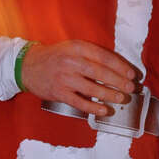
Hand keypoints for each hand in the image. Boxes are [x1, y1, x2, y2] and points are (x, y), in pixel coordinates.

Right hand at [18, 38, 139, 115]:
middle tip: (130, 88)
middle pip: (100, 72)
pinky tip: (104, 110)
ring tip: (121, 99)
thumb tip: (116, 67)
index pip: (104, 57)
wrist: (27, 66)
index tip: (131, 74)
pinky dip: (93, 107)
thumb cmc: (54, 57)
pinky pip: (80, 102)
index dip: (120, 66)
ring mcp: (64, 78)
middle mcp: (71, 61)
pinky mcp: (59, 93)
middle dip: (119, 81)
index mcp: (77, 48)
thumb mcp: (71, 48)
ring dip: (109, 94)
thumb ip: (90, 55)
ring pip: (92, 88)